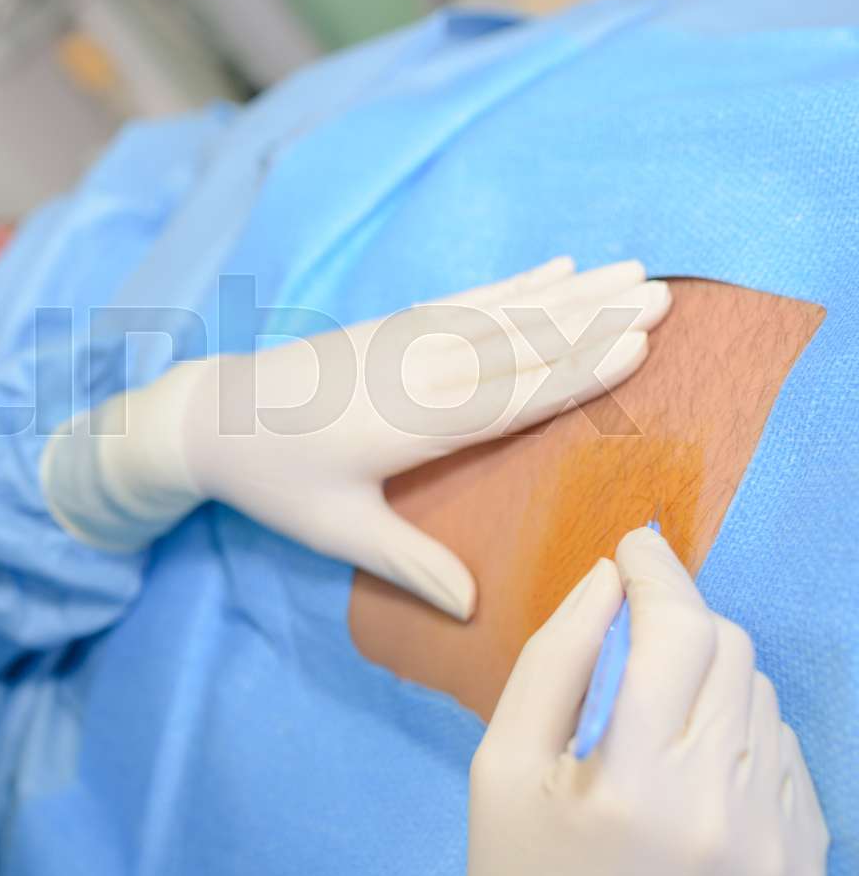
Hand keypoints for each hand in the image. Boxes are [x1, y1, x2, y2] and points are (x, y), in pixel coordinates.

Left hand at [42, 257, 669, 617]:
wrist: (210, 417)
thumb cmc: (275, 481)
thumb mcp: (337, 530)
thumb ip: (408, 563)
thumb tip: (473, 609)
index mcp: (410, 423)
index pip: (510, 397)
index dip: (575, 372)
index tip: (636, 347)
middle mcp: (417, 371)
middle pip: (521, 344)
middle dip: (594, 321)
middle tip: (665, 299)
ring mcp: (405, 339)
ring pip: (504, 312)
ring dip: (571, 292)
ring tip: (634, 273)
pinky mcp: (392, 325)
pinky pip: (466, 298)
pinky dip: (515, 281)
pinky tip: (556, 266)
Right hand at [468, 528, 828, 875]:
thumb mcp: (502, 770)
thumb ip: (553, 663)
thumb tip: (606, 578)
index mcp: (637, 787)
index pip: (678, 632)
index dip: (656, 571)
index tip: (633, 545)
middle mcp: (726, 813)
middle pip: (731, 651)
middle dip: (679, 617)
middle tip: (633, 623)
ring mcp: (777, 847)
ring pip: (763, 695)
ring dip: (710, 675)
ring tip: (652, 715)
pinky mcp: (804, 868)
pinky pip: (788, 754)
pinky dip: (740, 731)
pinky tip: (690, 765)